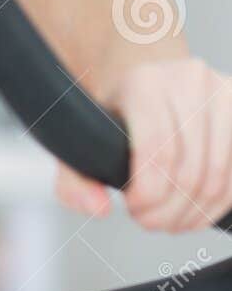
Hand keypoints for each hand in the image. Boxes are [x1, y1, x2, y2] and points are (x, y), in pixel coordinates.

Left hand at [55, 57, 231, 231]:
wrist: (147, 71)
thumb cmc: (116, 105)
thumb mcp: (82, 130)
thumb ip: (73, 178)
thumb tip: (98, 209)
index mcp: (145, 82)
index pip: (157, 151)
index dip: (147, 194)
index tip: (132, 207)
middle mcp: (189, 80)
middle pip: (188, 170)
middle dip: (167, 210)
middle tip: (147, 219)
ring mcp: (222, 94)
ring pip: (217, 177)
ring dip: (192, 213)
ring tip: (169, 220)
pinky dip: (215, 205)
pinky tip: (193, 211)